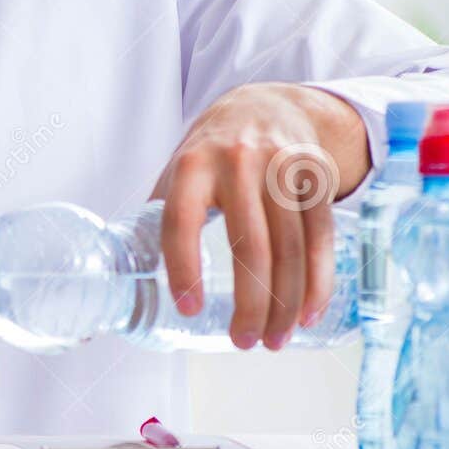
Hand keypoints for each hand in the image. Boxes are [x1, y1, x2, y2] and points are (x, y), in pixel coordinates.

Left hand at [150, 83, 369, 350]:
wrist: (268, 105)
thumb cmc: (212, 153)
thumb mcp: (178, 172)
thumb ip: (158, 219)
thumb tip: (127, 278)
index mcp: (193, 165)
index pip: (181, 220)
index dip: (182, 266)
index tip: (188, 309)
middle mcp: (238, 162)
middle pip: (249, 245)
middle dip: (249, 303)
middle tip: (243, 342)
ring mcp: (283, 168)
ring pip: (291, 248)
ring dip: (286, 303)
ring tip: (274, 340)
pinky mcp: (317, 176)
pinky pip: (321, 237)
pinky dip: (318, 282)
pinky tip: (308, 314)